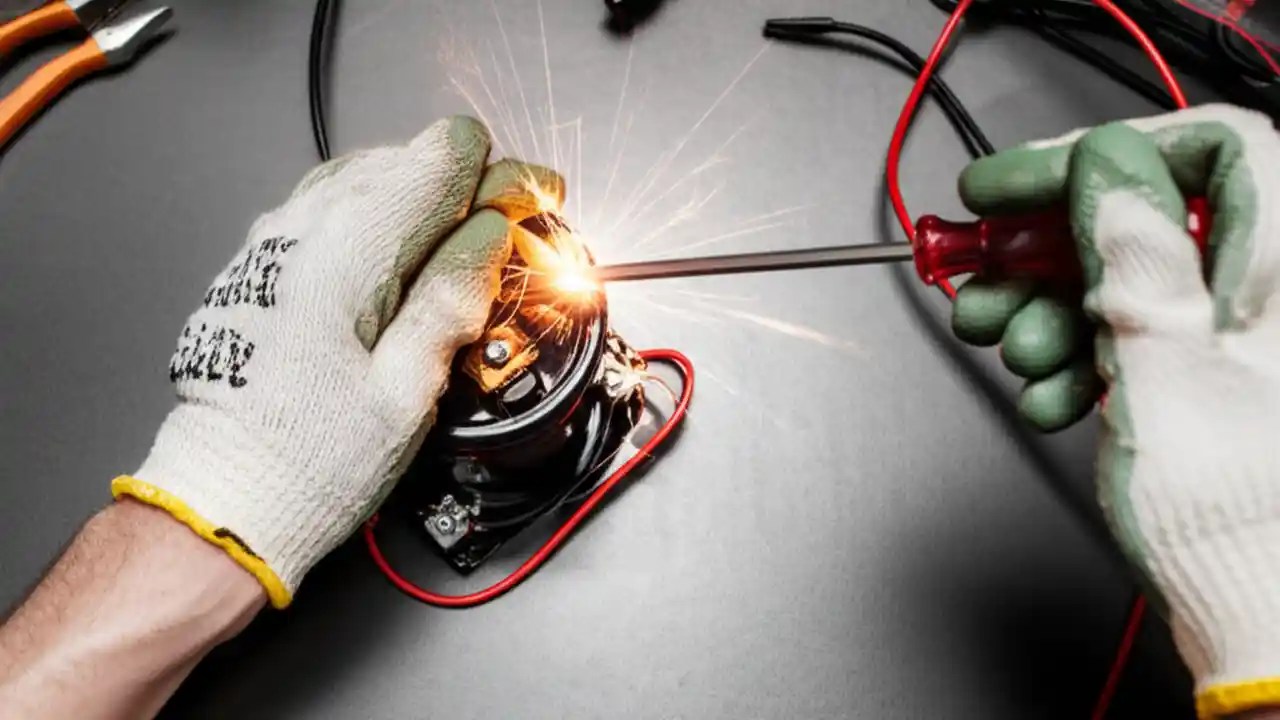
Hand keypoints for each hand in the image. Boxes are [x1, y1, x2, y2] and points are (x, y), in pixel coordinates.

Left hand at [113, 116, 563, 607]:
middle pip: (408, 158)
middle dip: (469, 190)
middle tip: (508, 238)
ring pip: (368, 177)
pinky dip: (379, 221)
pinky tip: (400, 267)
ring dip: (424, 203)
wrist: (223, 496)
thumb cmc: (307, 459)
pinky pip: (330, 209)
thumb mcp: (406, 389)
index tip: (529, 207)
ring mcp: (273, 240)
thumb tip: (492, 234)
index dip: (500, 177)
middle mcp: (302, 226)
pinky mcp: (262, 263)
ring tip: (459, 255)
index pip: (443, 157)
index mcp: (346, 248)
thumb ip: (452, 297)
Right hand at [952, 104, 1279, 717]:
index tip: (1008, 186)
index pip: (1202, 146)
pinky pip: (1128, 331)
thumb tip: (1105, 168)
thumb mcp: (1165, 370)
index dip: (1092, 153)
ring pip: (1123, 277)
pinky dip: (1074, 352)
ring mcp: (1237, 333)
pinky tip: (1049, 389)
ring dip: (1045, 307)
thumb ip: (1136, 258)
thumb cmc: (1240, 520)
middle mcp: (1269, 290)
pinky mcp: (1205, 370)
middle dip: (1045, 249)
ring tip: (1008, 345)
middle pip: (1143, 216)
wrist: (1255, 613)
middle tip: (980, 275)